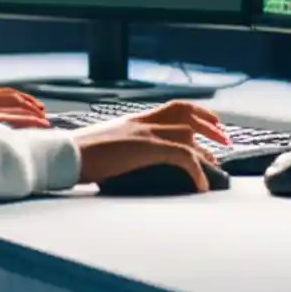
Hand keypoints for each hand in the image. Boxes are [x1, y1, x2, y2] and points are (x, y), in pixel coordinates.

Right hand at [72, 100, 230, 192]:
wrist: (65, 154)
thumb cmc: (77, 155)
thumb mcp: (105, 145)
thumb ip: (124, 146)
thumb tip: (135, 161)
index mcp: (134, 119)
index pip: (174, 106)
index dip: (197, 112)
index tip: (211, 122)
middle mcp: (143, 121)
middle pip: (187, 114)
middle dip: (210, 126)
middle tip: (225, 140)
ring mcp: (145, 133)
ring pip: (189, 135)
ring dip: (207, 152)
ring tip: (218, 168)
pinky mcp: (146, 147)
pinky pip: (183, 156)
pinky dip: (196, 171)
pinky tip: (200, 185)